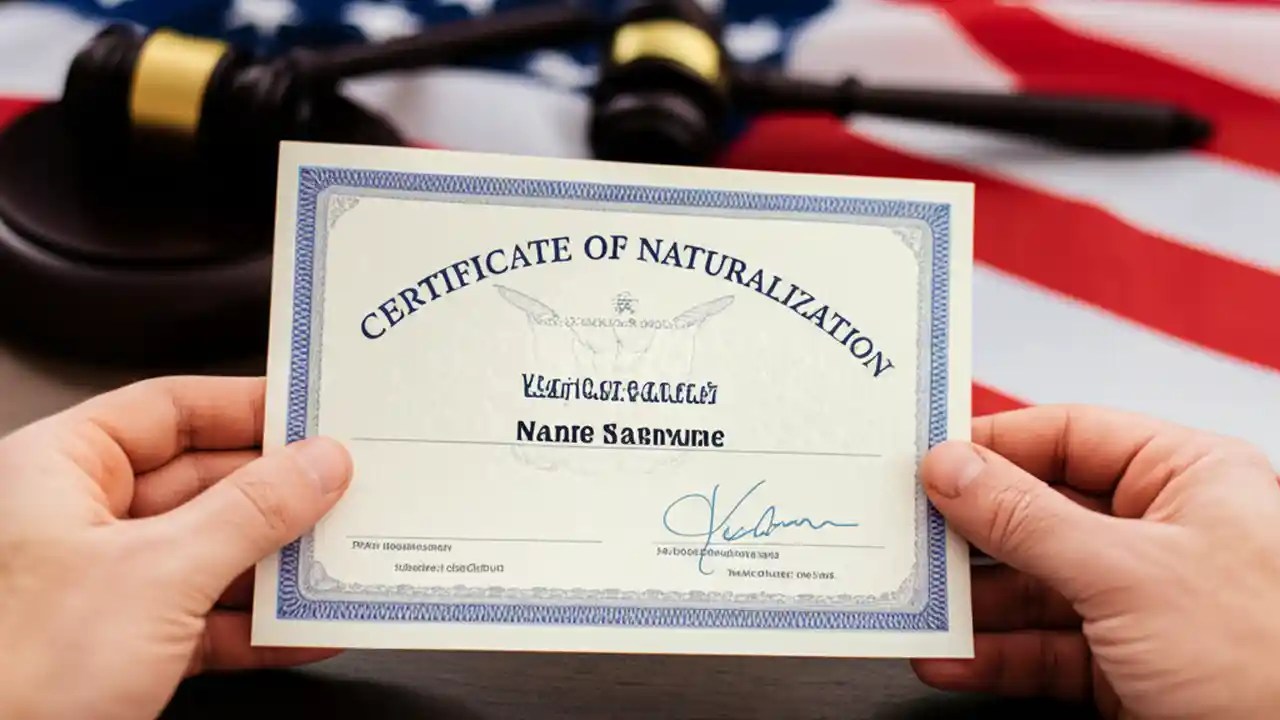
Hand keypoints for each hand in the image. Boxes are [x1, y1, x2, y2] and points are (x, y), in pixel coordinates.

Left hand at [0, 376, 352, 719]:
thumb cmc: (14, 675)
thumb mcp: (158, 575)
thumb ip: (250, 513)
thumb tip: (317, 465)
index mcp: (57, 471)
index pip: (168, 410)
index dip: (245, 407)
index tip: (313, 416)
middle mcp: (76, 521)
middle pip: (202, 482)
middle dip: (279, 495)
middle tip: (346, 491)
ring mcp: (100, 587)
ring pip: (211, 553)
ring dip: (278, 564)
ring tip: (341, 557)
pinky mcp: (120, 649)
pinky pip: (206, 618)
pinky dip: (260, 625)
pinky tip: (308, 626)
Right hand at [913, 405, 1279, 718]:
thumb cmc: (1268, 660)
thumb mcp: (1128, 574)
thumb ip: (1028, 519)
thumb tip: (952, 468)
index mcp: (1185, 478)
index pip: (1067, 437)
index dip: (993, 445)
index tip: (925, 459)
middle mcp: (1163, 533)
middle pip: (1040, 513)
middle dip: (972, 533)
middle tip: (908, 535)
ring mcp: (1143, 603)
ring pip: (1035, 586)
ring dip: (974, 604)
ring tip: (919, 606)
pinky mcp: (1127, 667)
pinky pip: (1045, 649)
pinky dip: (996, 655)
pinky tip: (952, 658)